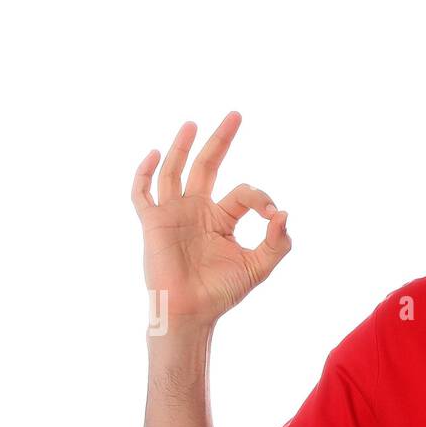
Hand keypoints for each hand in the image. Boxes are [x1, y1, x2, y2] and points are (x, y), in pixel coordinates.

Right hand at [131, 111, 290, 326]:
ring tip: (193, 123)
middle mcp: (197, 210)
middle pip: (207, 166)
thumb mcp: (258, 267)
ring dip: (182, 147)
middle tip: (235, 115)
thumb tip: (283, 213)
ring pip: (175, 171)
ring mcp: (174, 214)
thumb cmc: (222, 292)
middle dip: (220, 141)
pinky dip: (144, 173)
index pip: (243, 192)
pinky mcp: (153, 223)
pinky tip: (154, 154)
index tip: (272, 214)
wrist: (192, 311)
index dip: (260, 196)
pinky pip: (142, 193)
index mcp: (221, 219)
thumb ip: (277, 243)